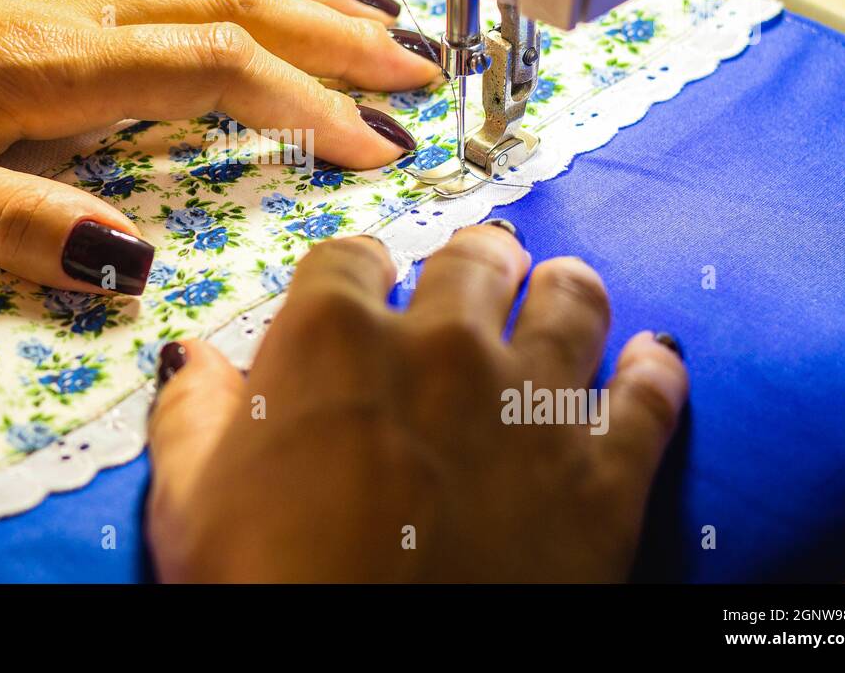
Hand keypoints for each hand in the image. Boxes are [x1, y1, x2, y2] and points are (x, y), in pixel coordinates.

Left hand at [0, 0, 437, 293]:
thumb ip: (14, 226)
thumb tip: (128, 263)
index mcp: (47, 62)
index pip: (215, 67)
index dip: (308, 101)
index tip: (379, 143)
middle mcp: (68, 10)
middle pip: (234, 0)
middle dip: (339, 32)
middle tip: (423, 67)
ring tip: (375, 15)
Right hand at [146, 223, 688, 580]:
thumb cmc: (262, 587)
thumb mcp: (190, 504)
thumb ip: (192, 416)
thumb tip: (192, 362)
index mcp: (335, 337)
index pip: (352, 257)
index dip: (358, 268)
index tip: (365, 284)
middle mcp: (443, 345)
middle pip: (475, 259)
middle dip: (474, 260)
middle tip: (479, 271)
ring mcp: (532, 404)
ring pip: (571, 302)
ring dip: (563, 289)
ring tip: (562, 289)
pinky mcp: (602, 475)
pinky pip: (649, 396)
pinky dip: (654, 369)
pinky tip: (653, 354)